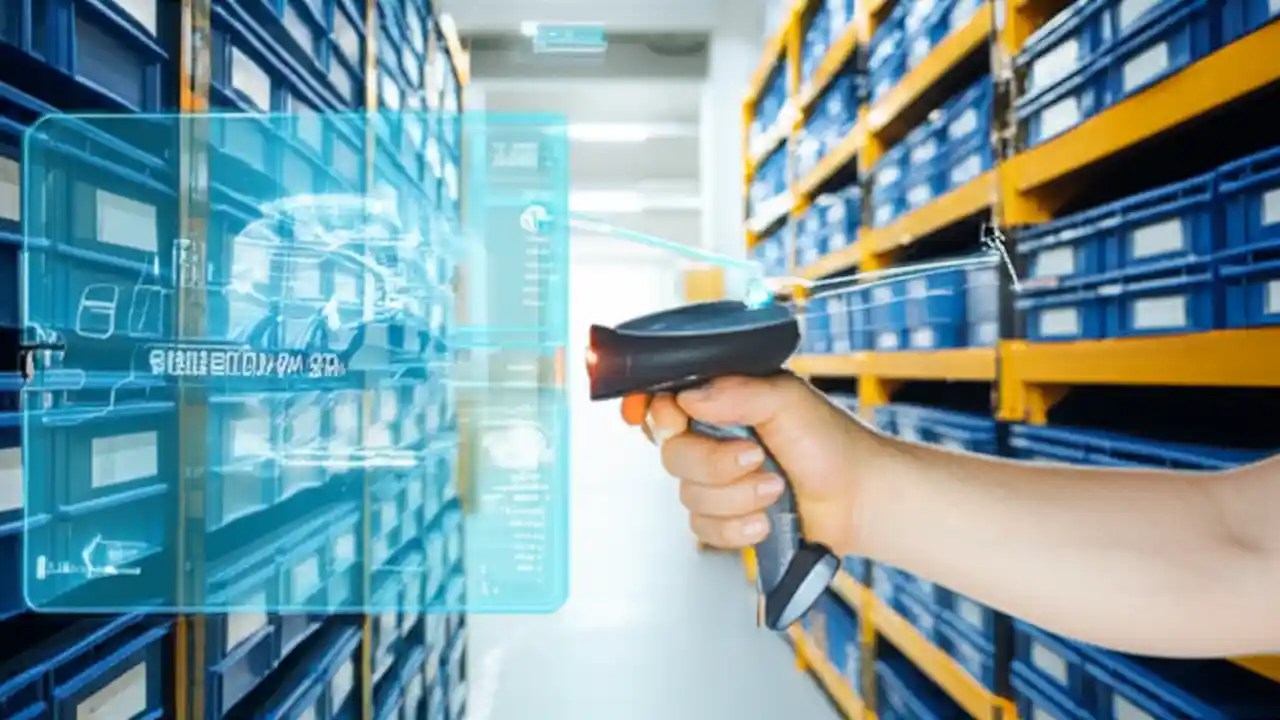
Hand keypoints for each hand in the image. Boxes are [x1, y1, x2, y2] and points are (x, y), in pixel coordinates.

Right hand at [624, 374, 875, 554]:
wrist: (859, 498)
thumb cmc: (831, 443)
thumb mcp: (787, 400)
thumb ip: (737, 393)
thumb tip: (688, 398)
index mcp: (720, 401)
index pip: (663, 404)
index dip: (659, 414)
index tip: (677, 421)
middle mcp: (711, 439)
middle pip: (672, 455)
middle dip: (714, 463)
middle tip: (756, 457)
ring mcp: (717, 482)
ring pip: (688, 496)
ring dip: (736, 497)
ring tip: (776, 489)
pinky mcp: (726, 518)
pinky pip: (704, 528)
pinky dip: (736, 526)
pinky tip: (766, 520)